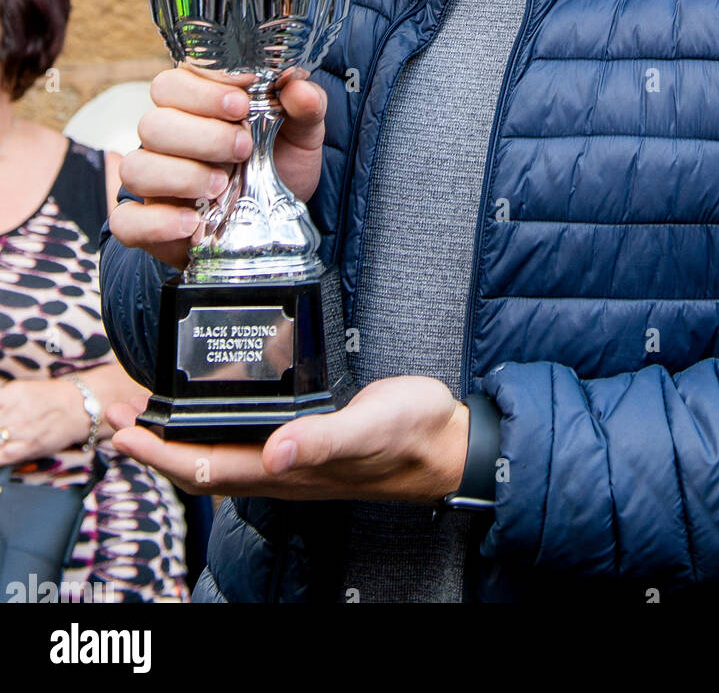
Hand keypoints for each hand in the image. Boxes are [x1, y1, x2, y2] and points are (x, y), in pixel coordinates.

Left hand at [0, 378, 117, 463]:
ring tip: (4, 438)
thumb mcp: (21, 391)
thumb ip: (2, 403)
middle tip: (1, 431)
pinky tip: (3, 451)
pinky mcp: (29, 446)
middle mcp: (14, 409)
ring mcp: (21, 429)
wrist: (80, 406)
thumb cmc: (50, 399)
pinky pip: (0, 456)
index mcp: (10, 393)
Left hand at [107, 376, 468, 503]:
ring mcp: (295, 457)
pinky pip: (248, 440)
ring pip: (222, 453)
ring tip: (151, 409)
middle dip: (155, 446)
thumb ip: (322, 439)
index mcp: (289, 468)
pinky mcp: (310, 437)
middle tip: (119, 414)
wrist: (449, 442)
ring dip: (180, 436)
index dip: (159, 455)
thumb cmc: (413, 434)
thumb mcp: (369, 426)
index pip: (207, 468)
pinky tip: (218, 400)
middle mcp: (284, 467)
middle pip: (202, 465)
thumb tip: (274, 452)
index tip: (123, 431)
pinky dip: (218, 424)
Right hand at [110, 65, 326, 268]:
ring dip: (180, 175)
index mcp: (197, 103)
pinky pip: (127, 221)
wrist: (276, 223)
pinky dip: (155, 222)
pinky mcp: (149, 223)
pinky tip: (191, 223)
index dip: (205, 86)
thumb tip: (300, 87)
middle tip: (243, 147)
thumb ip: (306, 106)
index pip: (177, 80)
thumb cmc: (279, 163)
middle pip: (153, 122)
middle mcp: (168, 138)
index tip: (243, 99)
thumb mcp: (301, 133)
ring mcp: (155, 180)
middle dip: (201, 134)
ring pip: (137, 167)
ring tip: (221, 185)